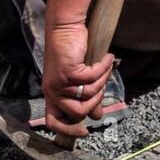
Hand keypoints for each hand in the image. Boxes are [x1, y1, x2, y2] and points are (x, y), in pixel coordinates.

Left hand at [42, 18, 113, 137]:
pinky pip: (92, 79)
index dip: (68, 130)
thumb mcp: (80, 80)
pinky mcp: (68, 72)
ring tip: (105, 68)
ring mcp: (58, 83)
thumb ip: (88, 99)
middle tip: (102, 86)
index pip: (53, 123)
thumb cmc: (72, 53)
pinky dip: (103, 68)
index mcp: (52, 96)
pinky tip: (107, 59)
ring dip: (102, 82)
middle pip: (77, 113)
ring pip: (88, 96)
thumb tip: (96, 117)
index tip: (85, 131)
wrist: (65, 28)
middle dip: (95, 101)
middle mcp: (52, 92)